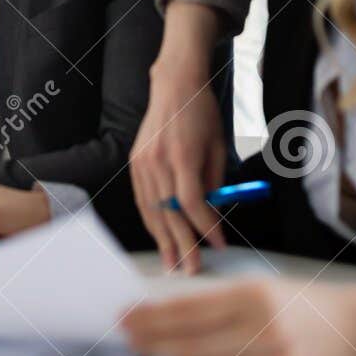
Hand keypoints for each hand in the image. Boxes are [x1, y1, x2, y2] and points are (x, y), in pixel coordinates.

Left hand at [120, 278, 355, 355]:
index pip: (188, 311)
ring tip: (150, 348)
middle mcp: (264, 331)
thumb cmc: (303, 304)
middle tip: (127, 336)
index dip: (151, 317)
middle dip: (152, 341)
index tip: (124, 316)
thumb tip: (162, 314)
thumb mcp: (261, 288)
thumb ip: (217, 302)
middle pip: (190, 344)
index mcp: (256, 297)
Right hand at [131, 2, 229, 272]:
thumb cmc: (202, 114)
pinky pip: (142, 199)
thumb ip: (213, 181)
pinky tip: (159, 237)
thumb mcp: (217, 146)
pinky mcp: (135, 163)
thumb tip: (211, 213)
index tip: (220, 244)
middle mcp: (158, 162)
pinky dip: (151, 220)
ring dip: (163, 240)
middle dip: (183, 245)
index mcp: (183, 157)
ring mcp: (142, 163)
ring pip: (152, 211)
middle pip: (170, 214)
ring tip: (172, 262)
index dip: (206, 228)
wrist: (174, 86)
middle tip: (193, 269)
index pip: (193, 204)